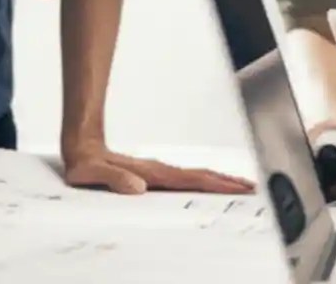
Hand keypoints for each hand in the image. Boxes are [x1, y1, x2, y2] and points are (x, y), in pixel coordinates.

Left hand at [63, 143, 253, 194]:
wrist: (82, 145)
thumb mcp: (91, 173)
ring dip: (220, 180)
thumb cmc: (85, 162)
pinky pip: (187, 178)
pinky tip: (209, 184)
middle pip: (202, 175)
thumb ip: (113, 179)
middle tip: (253, 187)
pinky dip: (205, 181)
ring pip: (198, 175)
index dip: (216, 185)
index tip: (238, 188)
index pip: (192, 180)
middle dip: (228, 182)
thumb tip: (137, 187)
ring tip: (241, 185)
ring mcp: (160, 171)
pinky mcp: (156, 173)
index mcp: (152, 173)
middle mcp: (160, 171)